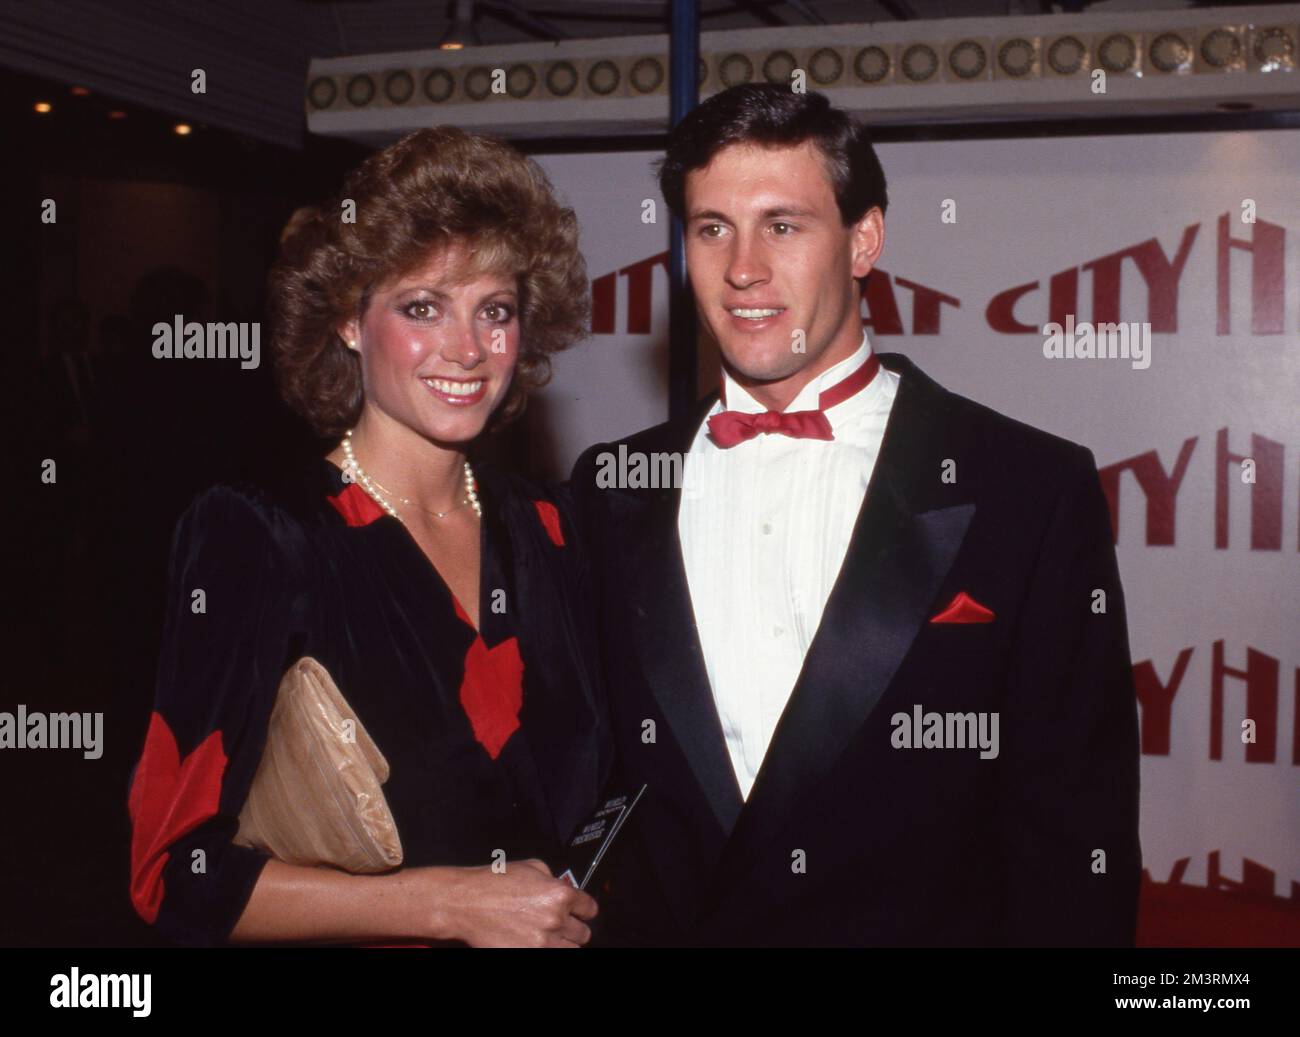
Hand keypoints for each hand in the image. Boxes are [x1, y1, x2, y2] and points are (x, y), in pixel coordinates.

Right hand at [436, 859, 598, 947]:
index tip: (580, 912)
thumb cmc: (494, 881)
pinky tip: (534, 942)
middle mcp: (555, 920)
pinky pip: (550, 957)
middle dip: (573, 928)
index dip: (584, 909)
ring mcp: (542, 943)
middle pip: (583, 934)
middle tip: (560, 925)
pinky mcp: (527, 955)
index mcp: (560, 894)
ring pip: (570, 951)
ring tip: (548, 937)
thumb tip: (564, 888)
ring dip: (562, 944)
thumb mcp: (530, 866)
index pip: (590, 909)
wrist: (465, 903)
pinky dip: (545, 950)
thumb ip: (553, 879)